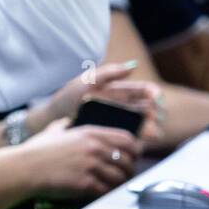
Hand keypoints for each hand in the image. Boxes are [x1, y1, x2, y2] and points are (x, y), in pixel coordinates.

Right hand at [15, 119, 140, 198]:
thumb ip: (65, 124)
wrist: (23, 169)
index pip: (127, 139)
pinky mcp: (86, 183)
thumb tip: (69, 122)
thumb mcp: (52, 130)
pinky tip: (101, 192)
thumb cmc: (35, 151)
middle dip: (129, 169)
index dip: (134, 149)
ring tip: (114, 185)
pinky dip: (107, 192)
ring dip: (119, 183)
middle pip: (127, 160)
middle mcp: (94, 148)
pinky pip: (107, 190)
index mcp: (89, 133)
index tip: (132, 156)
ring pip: (119, 177)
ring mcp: (91, 166)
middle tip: (124, 175)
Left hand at [29, 60, 161, 140]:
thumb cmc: (68, 99)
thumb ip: (107, 74)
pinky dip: (139, 141)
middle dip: (154, 113)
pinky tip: (139, 143)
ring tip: (150, 133)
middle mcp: (125, 107)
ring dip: (150, 128)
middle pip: (149, 109)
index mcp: (121, 91)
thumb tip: (133, 66)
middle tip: (154, 118)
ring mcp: (122, 123)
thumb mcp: (84, 83)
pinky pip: (132, 139)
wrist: (54, 121)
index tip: (155, 98)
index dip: (153, 94)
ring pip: (144, 125)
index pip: (145, 91)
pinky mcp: (115, 137)